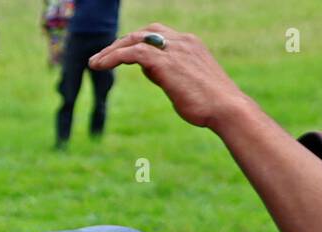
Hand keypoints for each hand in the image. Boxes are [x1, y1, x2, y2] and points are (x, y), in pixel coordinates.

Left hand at [87, 25, 250, 130]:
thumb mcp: (187, 84)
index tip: (119, 55)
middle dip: (120, 43)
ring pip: (135, 39)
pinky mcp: (165, 62)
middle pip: (144, 33)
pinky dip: (113, 57)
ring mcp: (175, 50)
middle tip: (101, 58)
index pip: (157, 34)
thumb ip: (168, 73)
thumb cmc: (210, 104)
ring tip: (95, 63)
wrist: (227, 109)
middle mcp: (182, 41)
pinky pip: (132, 53)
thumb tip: (150, 71)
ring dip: (111, 50)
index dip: (137, 42)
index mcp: (190, 44)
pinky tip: (100, 66)